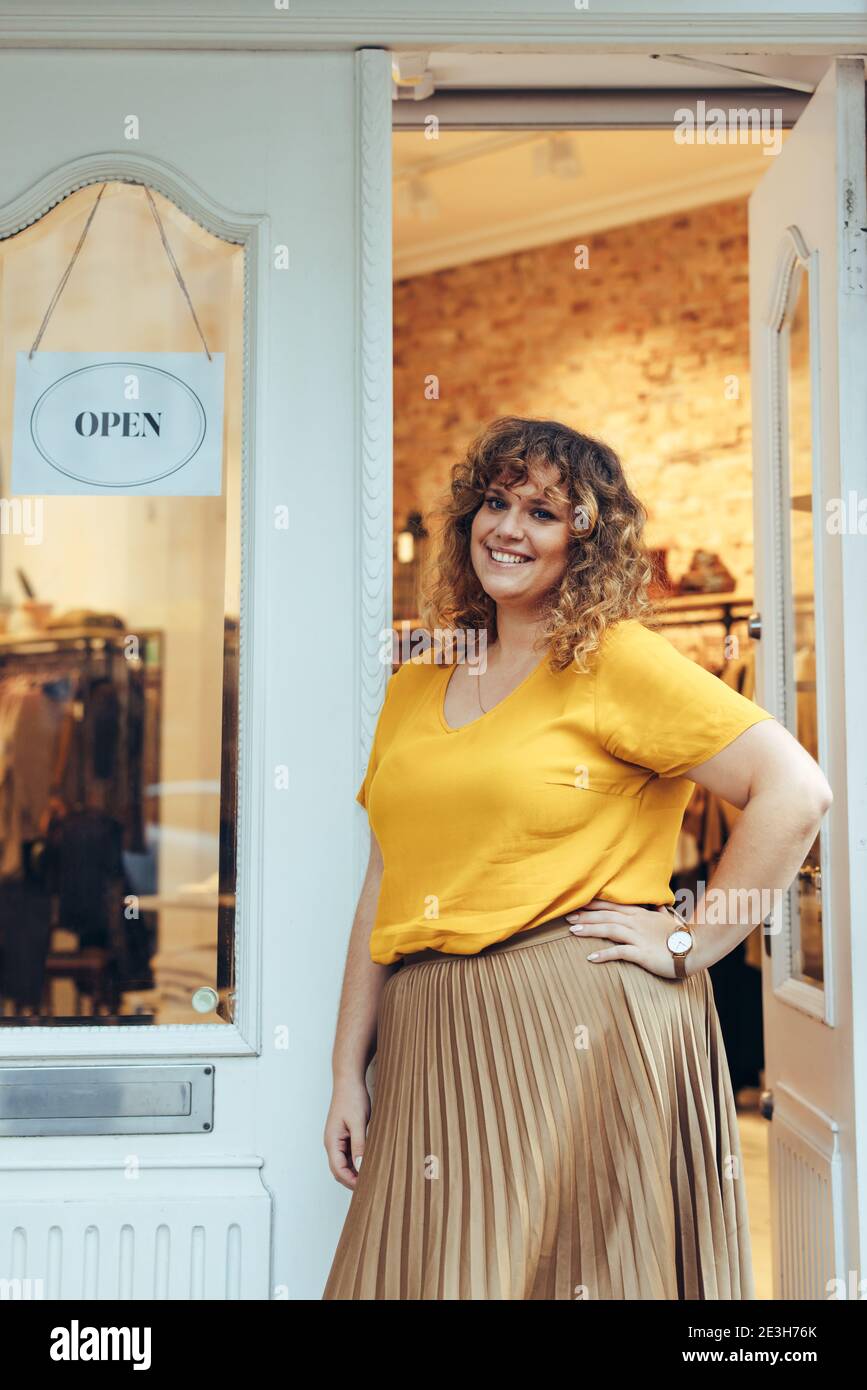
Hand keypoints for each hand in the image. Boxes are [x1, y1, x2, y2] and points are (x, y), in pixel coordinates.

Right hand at [324, 1077, 370, 1190]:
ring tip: (372, 1176)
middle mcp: (332, 1143)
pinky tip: (369, 1161)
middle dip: (352, 1180)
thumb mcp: (358, 1122)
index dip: (351, 1181)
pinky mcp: (344, 1135)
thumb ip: (359, 1145)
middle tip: (370, 1186)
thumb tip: (360, 1166)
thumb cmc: (352, 1098)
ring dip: (355, 1171)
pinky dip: (357, 1161)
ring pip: (344, 1163)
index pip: (338, 1170)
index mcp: (332, 1141)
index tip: (366, 1187)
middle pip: (339, 1170)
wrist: (349, 1081)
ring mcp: (337, 1139)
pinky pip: (349, 1154)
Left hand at [565, 898, 693, 979]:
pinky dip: (605, 954)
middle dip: (585, 916)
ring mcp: (639, 937)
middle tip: (566, 916)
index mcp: (639, 914)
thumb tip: (659, 904)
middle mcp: (636, 923)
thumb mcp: (666, 920)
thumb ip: (659, 912)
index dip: (593, 905)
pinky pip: (620, 952)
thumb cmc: (679, 936)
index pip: (611, 906)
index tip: (576, 904)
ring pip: (609, 929)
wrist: (695, 948)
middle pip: (606, 916)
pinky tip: (591, 957)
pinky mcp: (642, 953)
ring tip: (572, 931)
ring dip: (590, 930)